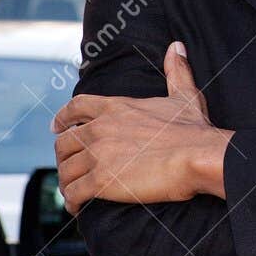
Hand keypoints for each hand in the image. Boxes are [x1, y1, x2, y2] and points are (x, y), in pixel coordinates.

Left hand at [51, 42, 227, 213]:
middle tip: (69, 168)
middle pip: (64, 143)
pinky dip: (72, 202)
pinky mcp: (101, 181)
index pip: (75, 107)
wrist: (199, 156)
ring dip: (67, 183)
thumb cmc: (194, 129)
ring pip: (66, 170)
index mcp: (116, 107)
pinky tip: (78, 207)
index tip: (55, 127)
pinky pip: (74, 193)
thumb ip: (176, 71)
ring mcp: (98, 155)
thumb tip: (176, 47)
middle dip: (63, 157)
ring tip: (73, 193)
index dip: (62, 118)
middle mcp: (100, 128)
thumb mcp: (184, 95)